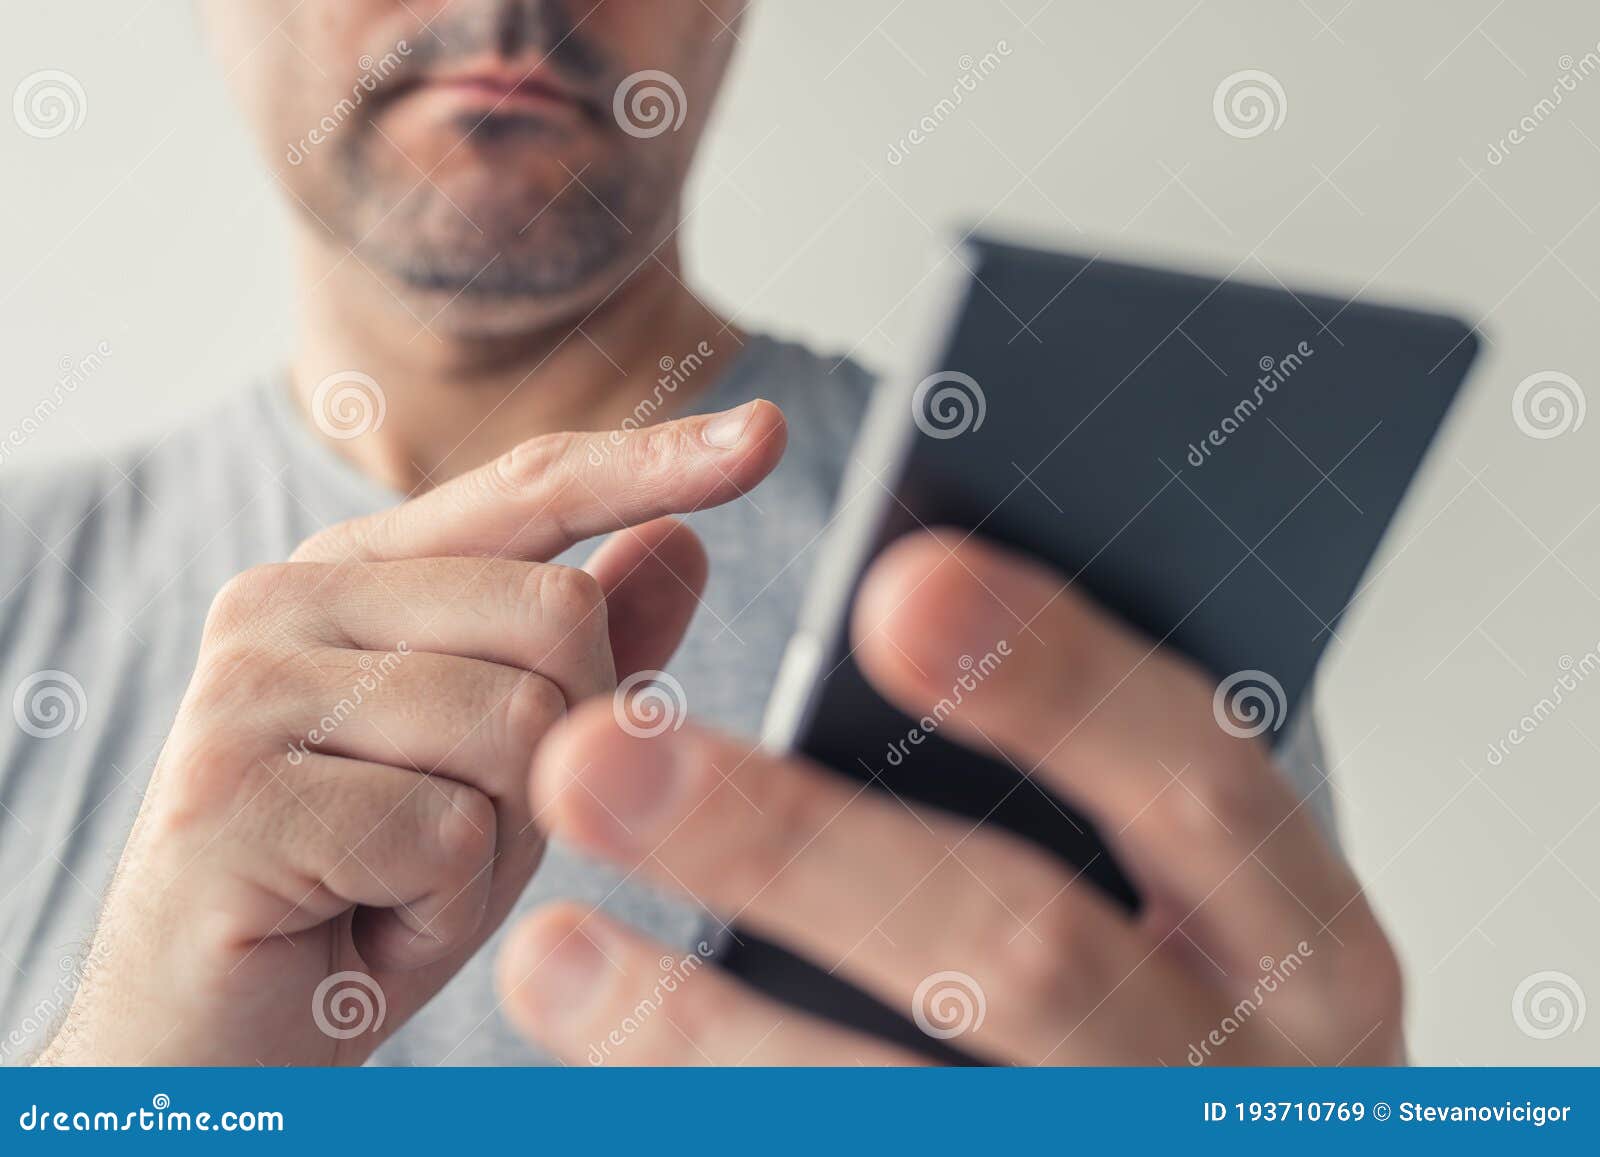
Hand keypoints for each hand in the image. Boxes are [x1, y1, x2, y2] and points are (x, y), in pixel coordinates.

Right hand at [40, 401, 785, 1064]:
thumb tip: (683, 544)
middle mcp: (285, 600)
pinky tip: (358, 922)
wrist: (214, 1046)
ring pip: (519, 729)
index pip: (531, 490)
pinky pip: (452, 833)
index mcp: (354, 576)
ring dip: (497, 845)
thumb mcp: (505, 771)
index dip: (654, 462)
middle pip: (560, 616)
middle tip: (453, 834)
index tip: (766, 431)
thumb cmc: (365, 896)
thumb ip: (585, 657)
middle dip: (560, 754)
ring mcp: (246, 688)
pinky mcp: (231, 792)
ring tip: (397, 881)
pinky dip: (444, 908)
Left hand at [496, 529, 1401, 1064]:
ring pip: (908, 1110)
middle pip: (1029, 957)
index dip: (1056, 680)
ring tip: (556, 953)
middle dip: (799, 851)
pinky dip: (717, 1120)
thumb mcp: (1188, 910)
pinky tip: (612, 1062)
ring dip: (710, 1035)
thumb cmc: (1186, 1021)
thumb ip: (1087, 784)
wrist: (1199, 1156)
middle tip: (598, 758)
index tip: (894, 586)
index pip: (1201, 782)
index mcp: (1305, 948)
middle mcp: (1237, 1081)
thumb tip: (899, 599)